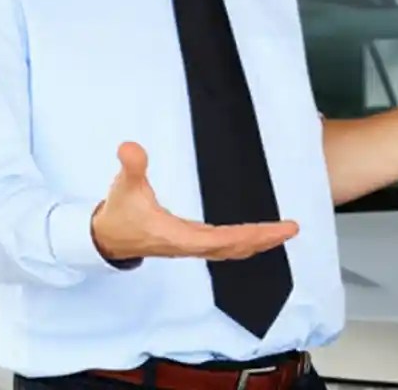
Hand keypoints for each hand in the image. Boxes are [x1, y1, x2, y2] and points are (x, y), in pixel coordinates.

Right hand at [90, 141, 298, 262]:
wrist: (106, 238)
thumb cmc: (119, 213)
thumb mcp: (124, 186)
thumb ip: (131, 166)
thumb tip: (129, 147)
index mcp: (178, 237)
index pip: (221, 240)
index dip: (248, 236)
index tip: (272, 231)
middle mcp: (190, 245)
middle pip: (234, 247)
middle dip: (263, 239)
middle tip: (291, 229)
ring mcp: (192, 246)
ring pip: (232, 249)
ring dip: (258, 242)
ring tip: (283, 234)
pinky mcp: (192, 243)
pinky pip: (225, 247)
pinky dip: (245, 242)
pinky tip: (257, 237)